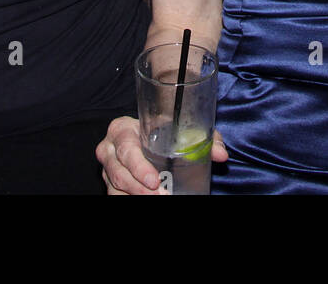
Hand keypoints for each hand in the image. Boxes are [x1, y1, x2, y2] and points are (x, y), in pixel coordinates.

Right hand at [96, 116, 227, 194]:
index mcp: (120, 130)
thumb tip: (221, 154)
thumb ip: (201, 137)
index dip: (138, 167)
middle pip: (119, 174)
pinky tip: (149, 199)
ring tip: (158, 200)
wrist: (141, 135)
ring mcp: (107, 170)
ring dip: (137, 197)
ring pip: (115, 190)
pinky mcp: (110, 184)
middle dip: (140, 190)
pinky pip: (116, 196)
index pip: (126, 149)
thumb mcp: (176, 127)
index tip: (155, 181)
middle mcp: (108, 150)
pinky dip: (131, 199)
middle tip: (163, 196)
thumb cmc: (159, 129)